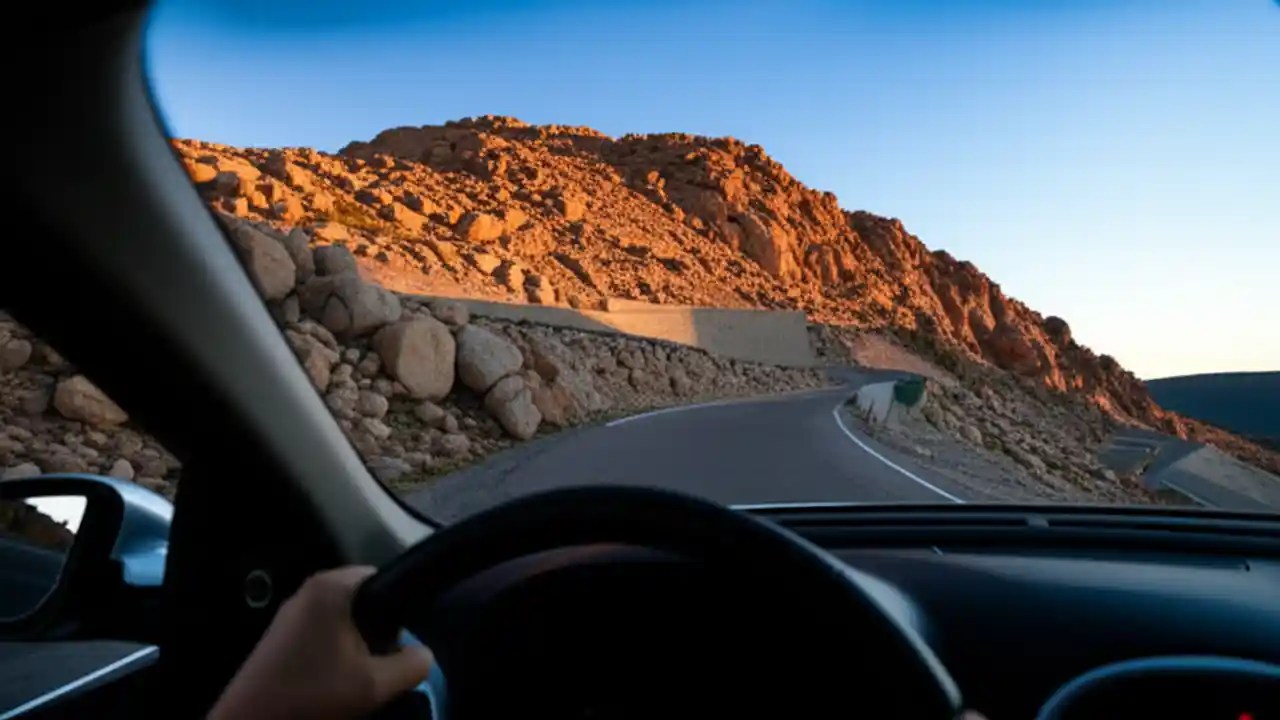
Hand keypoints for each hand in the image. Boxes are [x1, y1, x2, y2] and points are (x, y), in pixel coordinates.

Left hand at [209, 566, 432, 719]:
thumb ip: (413, 664)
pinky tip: (336, 681)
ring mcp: (290, 614)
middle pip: (364, 601)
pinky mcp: (279, 638)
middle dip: (379, 630)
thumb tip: (424, 653)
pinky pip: (322, 634)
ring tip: (362, 675)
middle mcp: (309, 590)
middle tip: (384, 661)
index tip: (404, 639)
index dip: (400, 607)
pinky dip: (336, 654)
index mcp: (332, 586)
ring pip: (343, 621)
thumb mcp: (375, 685)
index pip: (384, 577)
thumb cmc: (312, 695)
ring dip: (357, 645)